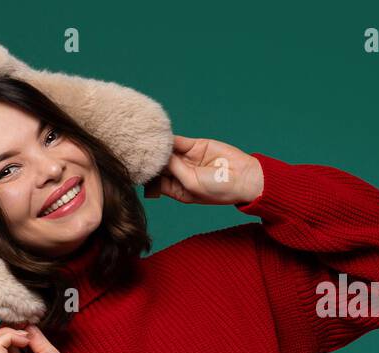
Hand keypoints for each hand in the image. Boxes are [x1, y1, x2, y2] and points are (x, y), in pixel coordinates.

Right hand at [0, 324, 75, 352]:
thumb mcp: (46, 351)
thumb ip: (35, 337)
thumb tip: (27, 324)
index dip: (10, 329)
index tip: (27, 327)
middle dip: (6, 329)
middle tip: (25, 332)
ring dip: (7, 332)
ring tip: (25, 337)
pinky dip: (10, 336)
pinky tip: (25, 341)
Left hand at [143, 135, 262, 205]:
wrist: (243, 177)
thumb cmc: (217, 189)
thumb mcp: (191, 183)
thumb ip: (175, 169)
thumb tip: (161, 156)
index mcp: (177, 190)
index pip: (156, 181)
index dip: (147, 174)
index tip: (135, 167)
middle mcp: (180, 174)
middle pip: (160, 165)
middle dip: (150, 160)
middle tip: (135, 152)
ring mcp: (188, 159)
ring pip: (168, 152)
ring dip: (159, 148)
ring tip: (146, 142)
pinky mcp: (196, 146)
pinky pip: (179, 141)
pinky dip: (170, 139)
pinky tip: (160, 137)